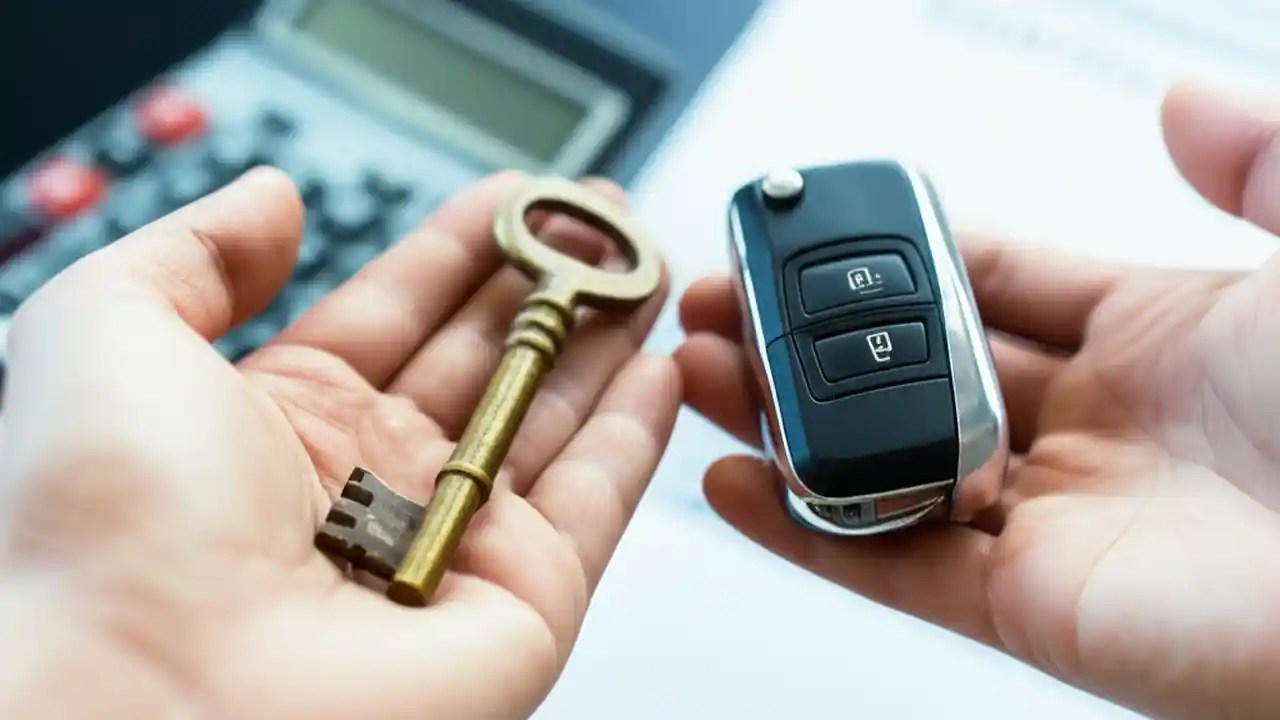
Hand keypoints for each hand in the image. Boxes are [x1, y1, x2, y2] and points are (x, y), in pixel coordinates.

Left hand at [0, 169, 677, 718]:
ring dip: (604, 342)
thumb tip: (273, 200)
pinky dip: (638, 438)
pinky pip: (596, 504)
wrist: (156, 704)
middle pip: (486, 360)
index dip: (462, 248)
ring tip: (650, 268)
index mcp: (276, 423)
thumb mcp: (105, 332)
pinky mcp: (520, 604)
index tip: (522, 196)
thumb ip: (195, 252)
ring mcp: (448, 545)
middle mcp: (368, 485)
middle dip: (550, 284)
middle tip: (606, 220)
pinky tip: (663, 369)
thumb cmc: (104, 535)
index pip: (396, 310)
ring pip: (550, 421)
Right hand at [676, 81, 1279, 719]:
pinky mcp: (1030, 606)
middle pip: (910, 371)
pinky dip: (800, 531)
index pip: (994, 281)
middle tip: (725, 298)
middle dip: (807, 334)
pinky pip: (888, 564)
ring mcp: (1054, 520)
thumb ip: (1260, 165)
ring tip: (695, 371)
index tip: (813, 228)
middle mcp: (1093, 429)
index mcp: (1159, 338)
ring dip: (780, 422)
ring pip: (881, 466)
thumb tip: (1182, 104)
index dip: (898, 254)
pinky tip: (730, 481)